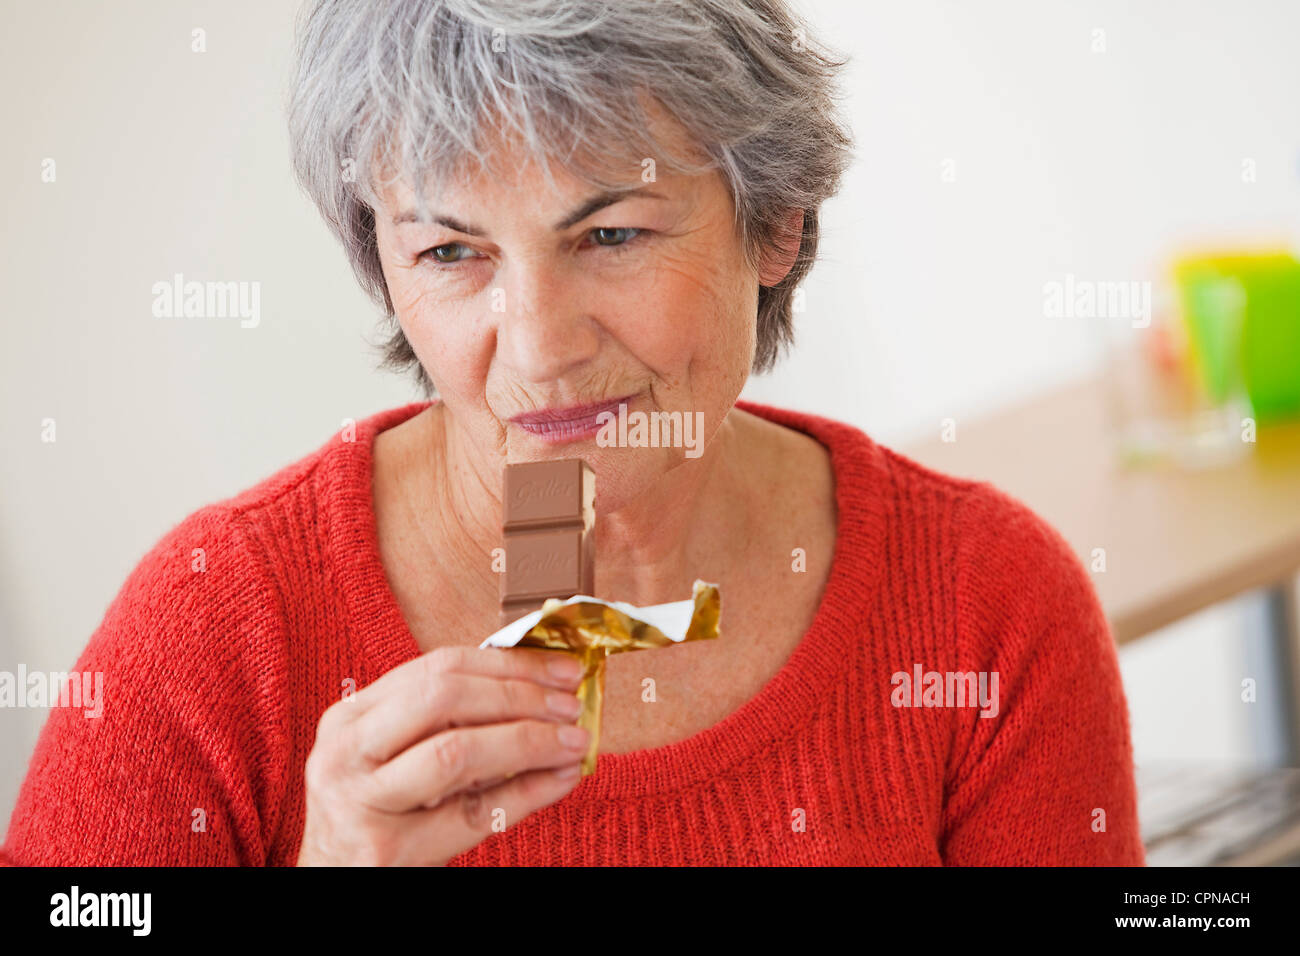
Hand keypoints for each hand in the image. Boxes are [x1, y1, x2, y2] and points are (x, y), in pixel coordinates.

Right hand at [296, 646, 588, 864]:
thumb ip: (450, 723)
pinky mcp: (385, 848)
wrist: (332, 881)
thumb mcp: (396, 757)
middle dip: (519, 695)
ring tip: (572, 741)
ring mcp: (361, 799)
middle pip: (444, 698)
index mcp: (351, 716)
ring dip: (528, 740)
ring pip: (456, 751)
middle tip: (569, 704)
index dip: (508, 663)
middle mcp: (347, 750)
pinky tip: (559, 780)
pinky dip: (527, 793)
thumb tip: (544, 693)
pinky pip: (471, 814)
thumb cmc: (375, 816)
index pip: (438, 666)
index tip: (560, 668)